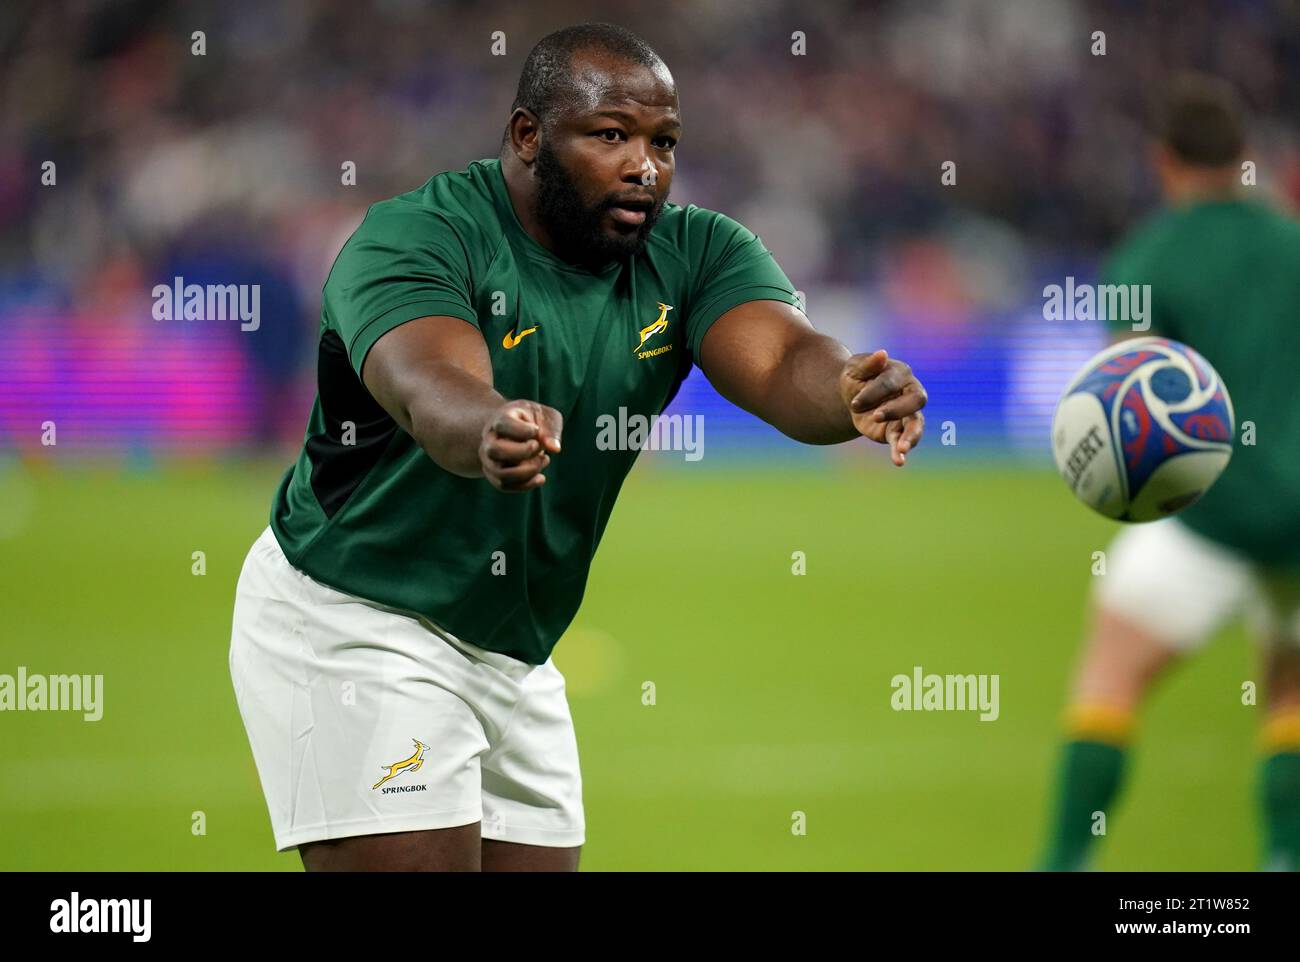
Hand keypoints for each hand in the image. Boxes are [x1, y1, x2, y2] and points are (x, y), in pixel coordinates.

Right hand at [479, 400, 562, 490]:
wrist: (515, 431)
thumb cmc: (534, 421)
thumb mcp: (546, 417)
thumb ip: (551, 430)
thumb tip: (555, 449)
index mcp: (500, 419)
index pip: (503, 424)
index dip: (523, 430)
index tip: (536, 429)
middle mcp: (490, 439)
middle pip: (494, 450)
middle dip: (522, 452)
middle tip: (537, 446)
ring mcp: (489, 458)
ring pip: (500, 473)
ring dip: (527, 472)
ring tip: (544, 460)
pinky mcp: (494, 474)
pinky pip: (504, 485)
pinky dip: (525, 485)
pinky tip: (541, 478)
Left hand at [840, 350, 926, 465]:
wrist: (852, 397)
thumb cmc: (857, 377)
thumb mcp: (855, 368)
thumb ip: (868, 363)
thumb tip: (882, 354)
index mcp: (900, 373)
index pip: (891, 383)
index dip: (873, 393)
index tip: (853, 403)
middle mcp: (909, 392)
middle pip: (916, 400)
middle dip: (896, 409)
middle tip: (875, 416)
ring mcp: (907, 413)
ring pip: (916, 424)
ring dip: (911, 436)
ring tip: (902, 448)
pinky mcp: (898, 431)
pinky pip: (903, 441)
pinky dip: (901, 451)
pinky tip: (899, 461)